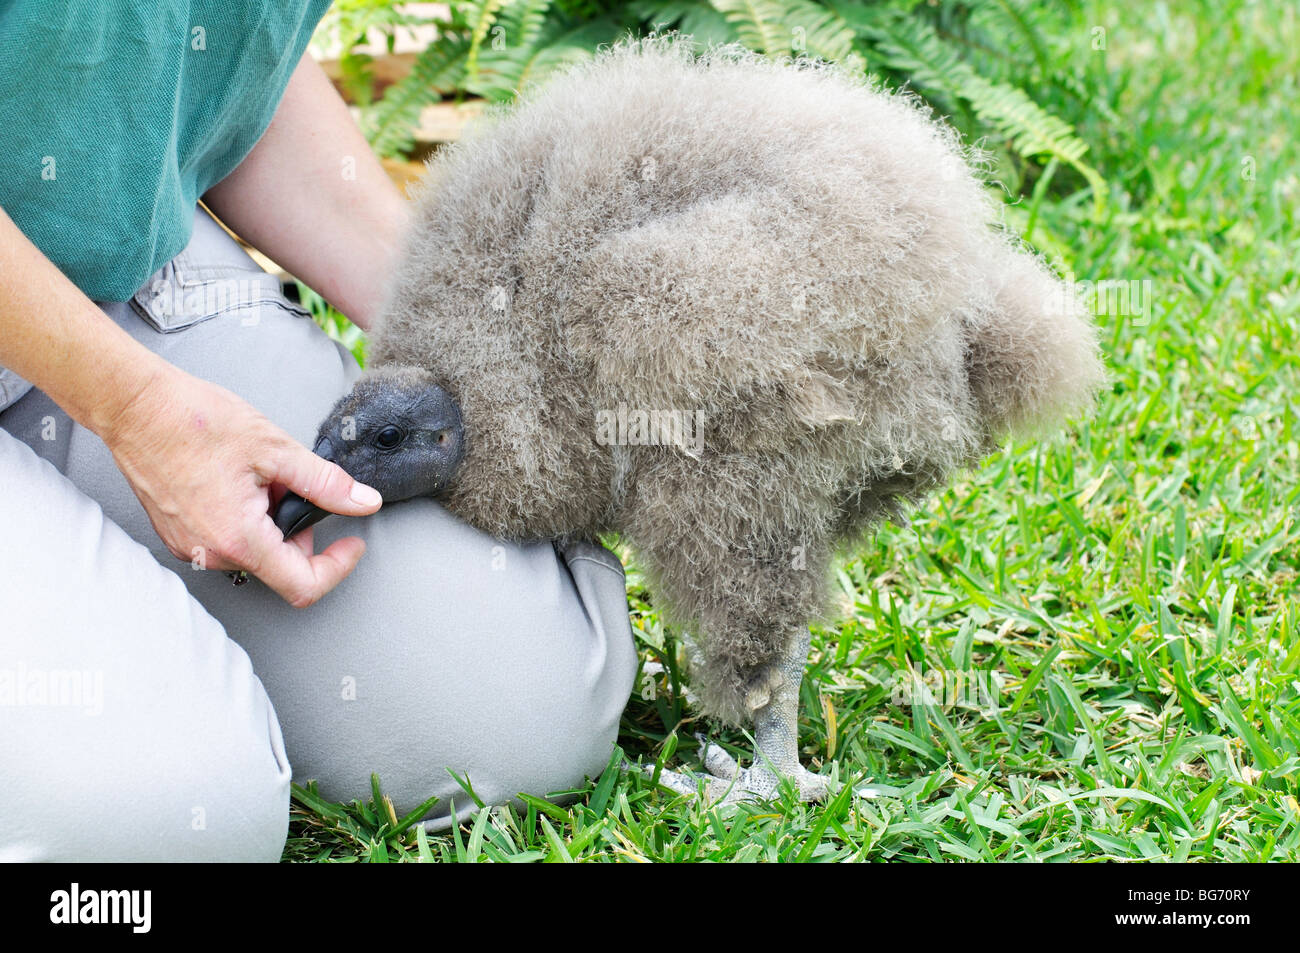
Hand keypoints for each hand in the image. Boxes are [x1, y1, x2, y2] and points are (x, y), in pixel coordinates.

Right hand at [102, 363, 381, 606]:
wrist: (134, 407)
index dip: (337, 567)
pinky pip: (227, 539)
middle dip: (300, 529)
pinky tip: (237, 479)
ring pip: (254, 551)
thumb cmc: (192, 421)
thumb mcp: (275, 448)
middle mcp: (210, 553)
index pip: (303, 586)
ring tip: (260, 475)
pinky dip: (246, 517)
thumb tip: (363, 501)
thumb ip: (326, 483)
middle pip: (279, 565)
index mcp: (239, 539)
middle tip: (293, 484)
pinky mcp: (179, 534)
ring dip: (272, 520)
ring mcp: (190, 546)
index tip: (350, 543)